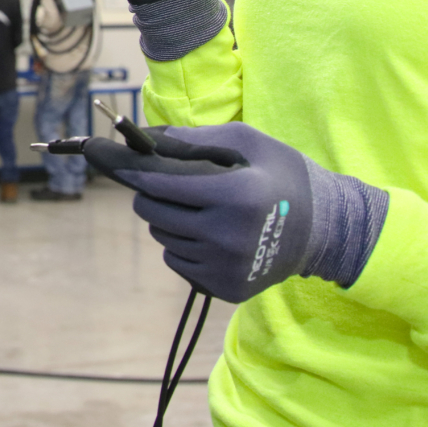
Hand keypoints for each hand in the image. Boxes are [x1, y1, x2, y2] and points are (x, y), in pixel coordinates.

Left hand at [80, 123, 387, 302]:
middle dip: (153, 193)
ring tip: (204, 210)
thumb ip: (195, 139)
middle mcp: (226, 236)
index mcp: (234, 196)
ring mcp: (225, 267)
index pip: (160, 183)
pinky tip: (213, 235)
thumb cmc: (283, 175)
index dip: (130, 170)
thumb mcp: (247, 143)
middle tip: (176, 185)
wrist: (325, 230)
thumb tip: (146, 138)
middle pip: (152, 212)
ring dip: (169, 219)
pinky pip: (177, 261)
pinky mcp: (224, 289)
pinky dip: (184, 245)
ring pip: (162, 237)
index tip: (102, 155)